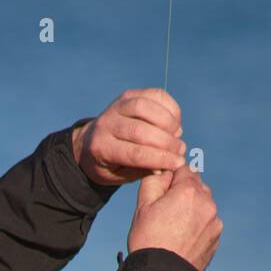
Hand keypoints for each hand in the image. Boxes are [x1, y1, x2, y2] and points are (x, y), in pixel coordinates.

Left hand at [72, 88, 186, 186]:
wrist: (90, 141)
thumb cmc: (109, 163)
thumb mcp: (120, 176)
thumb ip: (142, 171)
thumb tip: (167, 165)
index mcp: (101, 148)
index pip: (134, 153)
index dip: (160, 158)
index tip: (178, 163)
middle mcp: (106, 124)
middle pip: (141, 131)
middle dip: (166, 142)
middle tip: (181, 150)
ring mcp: (117, 106)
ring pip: (146, 108)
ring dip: (168, 123)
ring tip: (177, 135)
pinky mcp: (129, 95)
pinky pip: (153, 95)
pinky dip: (170, 108)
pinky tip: (175, 122)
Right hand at [126, 165, 222, 270]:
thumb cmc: (149, 240)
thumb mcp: (142, 206)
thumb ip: (154, 180)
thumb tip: (165, 171)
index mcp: (188, 190)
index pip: (182, 169)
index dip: (169, 180)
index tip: (161, 195)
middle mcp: (207, 202)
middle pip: (196, 186)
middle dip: (183, 193)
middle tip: (166, 213)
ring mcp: (214, 221)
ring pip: (203, 204)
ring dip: (192, 209)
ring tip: (175, 228)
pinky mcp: (216, 236)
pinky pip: (207, 222)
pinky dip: (198, 225)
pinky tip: (183, 238)